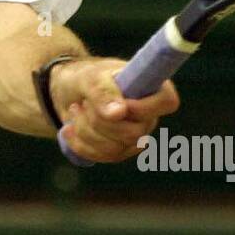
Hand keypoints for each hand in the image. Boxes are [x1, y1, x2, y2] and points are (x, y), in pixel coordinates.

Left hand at [49, 57, 179, 163]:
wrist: (66, 91)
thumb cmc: (84, 77)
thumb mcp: (88, 78)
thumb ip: (103, 92)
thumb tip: (120, 114)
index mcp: (151, 87)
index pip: (168, 102)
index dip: (143, 108)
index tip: (119, 103)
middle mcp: (148, 114)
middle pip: (134, 133)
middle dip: (100, 121)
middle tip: (83, 103)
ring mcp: (135, 135)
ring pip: (116, 149)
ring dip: (86, 130)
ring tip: (74, 110)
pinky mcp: (119, 150)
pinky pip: (103, 157)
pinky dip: (81, 144)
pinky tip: (69, 128)